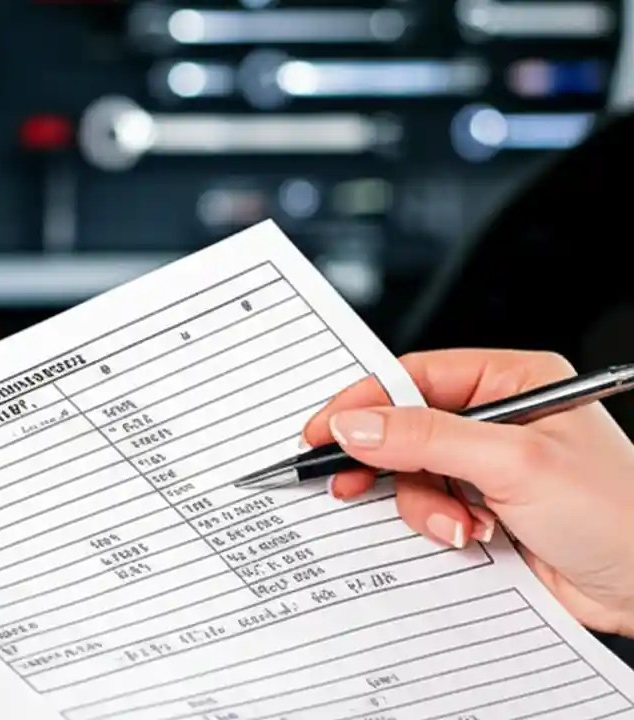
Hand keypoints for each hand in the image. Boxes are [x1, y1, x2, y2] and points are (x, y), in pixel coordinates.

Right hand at [303, 349, 633, 636]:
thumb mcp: (512, 462)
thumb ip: (426, 439)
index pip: (415, 377)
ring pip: (412, 476)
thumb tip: (355, 425)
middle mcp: (498, 420)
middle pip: (405, 427)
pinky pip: (429, 511)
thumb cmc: (618, 512)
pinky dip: (437, 528)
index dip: (364, 401)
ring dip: (423, 507)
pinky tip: (470, 539)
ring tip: (459, 526)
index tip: (322, 430)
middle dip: (385, 461)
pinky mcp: (485, 512)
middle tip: (345, 481)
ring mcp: (490, 469)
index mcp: (514, 381)